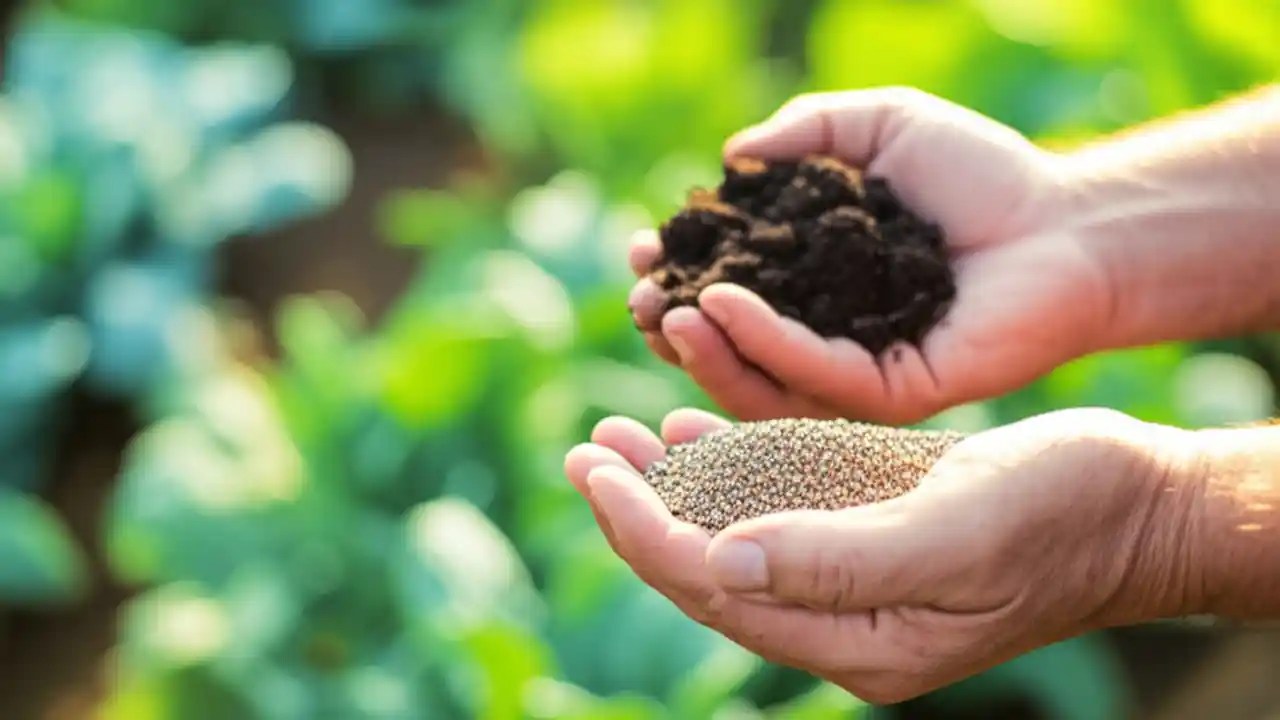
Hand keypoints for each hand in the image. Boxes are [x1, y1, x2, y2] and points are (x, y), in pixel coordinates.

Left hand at [564, 408, 1196, 703]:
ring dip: (675, 487)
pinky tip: (695, 432)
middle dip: (641, 511)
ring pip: (739, 534)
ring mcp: (860, 575)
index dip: (644, 533)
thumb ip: (835, 561)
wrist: (1140, 501)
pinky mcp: (875, 529)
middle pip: (711, 568)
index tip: (594, 473)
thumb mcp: (952, 535)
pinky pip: (782, 507)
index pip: (716, 593)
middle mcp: (848, 618)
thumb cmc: (1063, 515)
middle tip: (585, 450)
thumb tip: (717, 563)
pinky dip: (733, 469)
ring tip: (618, 434)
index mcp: (857, 641)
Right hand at [630, 88, 1114, 423]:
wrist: (1065, 221)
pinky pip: (813, 376)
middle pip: (733, 348)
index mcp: (814, 284)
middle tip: (639, 299)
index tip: (641, 248)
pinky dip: (761, 343)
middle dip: (674, 326)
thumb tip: (732, 156)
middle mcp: (826, 336)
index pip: (729, 290)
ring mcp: (856, 374)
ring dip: (706, 348)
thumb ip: (808, 133)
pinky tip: (722, 307)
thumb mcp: (880, 127)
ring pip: (761, 379)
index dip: (679, 272)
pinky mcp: (890, 397)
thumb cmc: (978, 173)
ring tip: (665, 313)